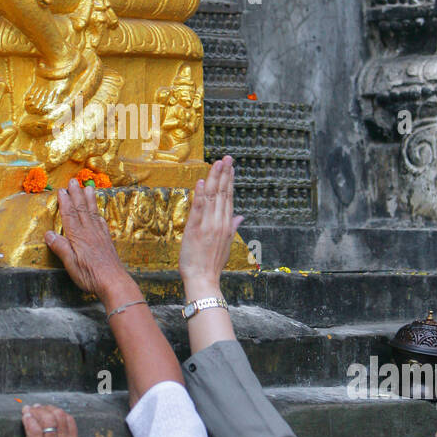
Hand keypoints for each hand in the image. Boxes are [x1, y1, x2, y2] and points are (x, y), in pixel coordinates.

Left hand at [19, 404, 86, 436]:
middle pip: (59, 418)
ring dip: (36, 412)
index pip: (70, 423)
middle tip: (38, 408)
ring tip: (29, 410)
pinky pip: (34, 430)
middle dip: (48, 409)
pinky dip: (29, 419)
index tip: (52, 412)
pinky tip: (24, 416)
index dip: (60, 413)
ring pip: (46, 420)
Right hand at [45, 179, 133, 305]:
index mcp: (77, 236)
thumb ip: (60, 247)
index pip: (69, 215)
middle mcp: (89, 232)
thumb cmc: (89, 275)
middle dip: (76, 195)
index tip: (62, 191)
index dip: (65, 202)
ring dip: (89, 200)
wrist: (113, 282)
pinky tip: (98, 212)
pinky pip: (101, 222)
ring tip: (89, 188)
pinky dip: (98, 214)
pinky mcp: (107, 241)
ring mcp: (100, 235)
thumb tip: (48, 234)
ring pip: (93, 213)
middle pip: (81, 210)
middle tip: (74, 181)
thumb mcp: (70, 264)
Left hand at [179, 156, 242, 295]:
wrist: (203, 279)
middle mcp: (219, 222)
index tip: (230, 166)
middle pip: (223, 193)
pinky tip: (202, 182)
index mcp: (226, 225)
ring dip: (214, 179)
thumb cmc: (212, 264)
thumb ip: (233, 228)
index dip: (229, 181)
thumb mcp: (226, 245)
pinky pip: (198, 210)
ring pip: (212, 197)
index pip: (229, 198)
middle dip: (224, 174)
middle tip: (226, 157)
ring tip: (216, 163)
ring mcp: (208, 225)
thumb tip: (241, 216)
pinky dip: (200, 195)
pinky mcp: (195, 230)